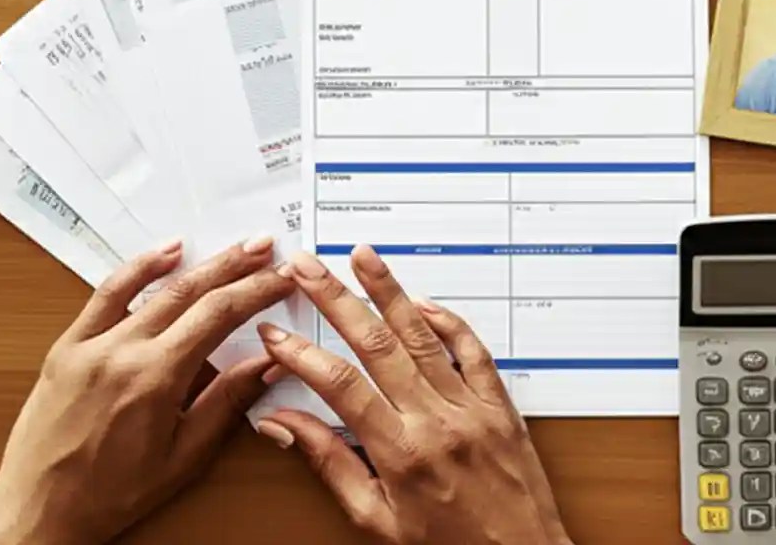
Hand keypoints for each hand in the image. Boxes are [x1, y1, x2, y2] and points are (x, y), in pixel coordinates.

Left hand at [0, 237, 295, 544]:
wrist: (39, 512)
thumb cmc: (110, 494)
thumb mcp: (184, 455)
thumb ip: (227, 401)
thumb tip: (269, 362)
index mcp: (155, 378)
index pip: (219, 315)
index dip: (258, 290)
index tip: (283, 277)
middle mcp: (121, 352)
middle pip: (191, 292)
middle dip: (235, 267)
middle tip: (267, 250)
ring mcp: (89, 345)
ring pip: (152, 287)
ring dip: (196, 262)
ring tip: (230, 248)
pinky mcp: (66, 348)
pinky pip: (105, 295)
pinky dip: (137, 270)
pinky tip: (163, 255)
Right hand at [254, 247, 572, 544]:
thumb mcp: (378, 520)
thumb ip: (331, 465)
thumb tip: (284, 425)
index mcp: (401, 453)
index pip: (340, 386)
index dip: (302, 354)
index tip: (275, 332)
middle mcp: (437, 421)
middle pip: (377, 344)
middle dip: (336, 299)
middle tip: (307, 266)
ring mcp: (472, 407)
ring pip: (423, 335)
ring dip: (389, 291)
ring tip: (363, 257)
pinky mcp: (500, 403)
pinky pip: (473, 350)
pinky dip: (448, 322)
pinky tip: (424, 303)